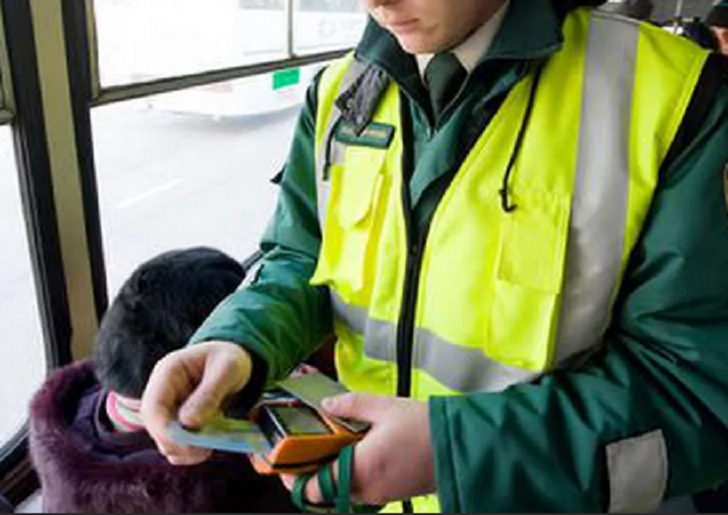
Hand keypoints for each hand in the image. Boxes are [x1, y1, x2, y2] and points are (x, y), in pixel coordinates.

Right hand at [140, 340, 252, 464]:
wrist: (234, 360)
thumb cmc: (231, 358)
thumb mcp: (227, 369)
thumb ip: (209, 393)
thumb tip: (188, 423)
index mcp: (167, 372)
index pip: (152, 408)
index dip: (164, 431)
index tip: (188, 444)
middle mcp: (161, 392)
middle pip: (156, 428)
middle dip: (179, 444)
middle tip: (206, 450)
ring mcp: (168, 408)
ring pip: (165, 440)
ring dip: (187, 450)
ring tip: (213, 444)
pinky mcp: (178, 422)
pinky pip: (178, 445)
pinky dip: (193, 450)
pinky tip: (211, 443)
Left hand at [280, 394, 436, 505]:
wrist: (460, 443)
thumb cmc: (424, 427)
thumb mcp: (384, 407)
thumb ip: (350, 406)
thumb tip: (326, 405)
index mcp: (360, 469)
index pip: (314, 490)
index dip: (293, 480)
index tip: (284, 464)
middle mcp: (368, 489)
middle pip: (326, 492)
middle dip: (312, 473)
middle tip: (305, 450)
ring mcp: (382, 494)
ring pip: (344, 491)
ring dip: (333, 473)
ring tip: (329, 446)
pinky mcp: (393, 492)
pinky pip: (363, 489)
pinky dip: (353, 474)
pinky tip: (356, 451)